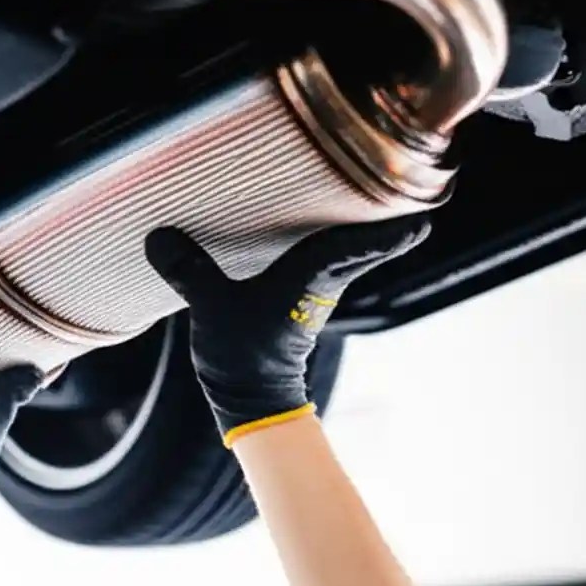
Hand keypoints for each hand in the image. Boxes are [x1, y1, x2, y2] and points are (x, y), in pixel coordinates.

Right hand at [144, 217, 429, 445]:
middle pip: (365, 240)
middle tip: (400, 183)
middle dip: (382, 214)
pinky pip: (321, 260)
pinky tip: (311, 223)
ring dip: (354, 225)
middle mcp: (324, 280)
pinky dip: (324, 241)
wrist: (250, 402)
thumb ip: (189, 271)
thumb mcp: (211, 307)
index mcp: (314, 275)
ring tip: (363, 189)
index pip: (362, 243)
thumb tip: (158, 236)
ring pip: (345, 249)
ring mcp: (315, 292)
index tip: (426, 212)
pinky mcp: (298, 301)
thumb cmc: (243, 355)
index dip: (393, 227)